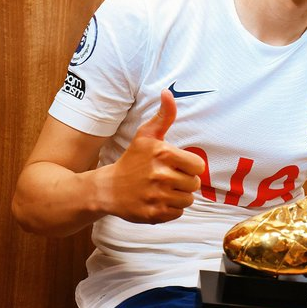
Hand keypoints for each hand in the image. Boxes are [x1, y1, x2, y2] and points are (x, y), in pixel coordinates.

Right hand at [98, 89, 204, 223]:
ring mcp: (157, 196)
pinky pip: (178, 213)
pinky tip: (158, 200)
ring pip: (188, 199)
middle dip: (184, 181)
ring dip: (179, 195)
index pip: (198, 166)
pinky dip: (171, 208)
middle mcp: (161, 176)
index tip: (176, 165)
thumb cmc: (132, 160)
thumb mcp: (146, 135)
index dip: (189, 166)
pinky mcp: (154, 214)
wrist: (108, 188)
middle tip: (168, 178)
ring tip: (163, 189)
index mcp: (163, 154)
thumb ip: (164, 115)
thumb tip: (168, 92)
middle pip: (194, 184)